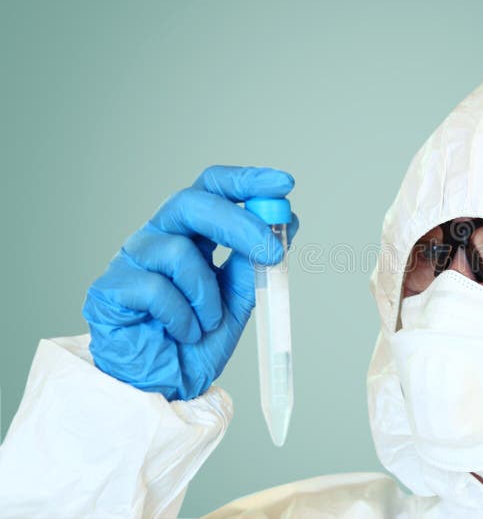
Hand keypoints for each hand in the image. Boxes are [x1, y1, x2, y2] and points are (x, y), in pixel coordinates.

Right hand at [82, 165, 298, 399]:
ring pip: (178, 252)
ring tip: (208, 322)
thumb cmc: (196, 341)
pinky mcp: (110, 289)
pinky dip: (183, 317)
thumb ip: (254, 263)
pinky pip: (156, 289)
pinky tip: (184, 333)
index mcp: (189, 233)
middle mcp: (158, 237)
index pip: (212, 188)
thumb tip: (287, 224)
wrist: (164, 388)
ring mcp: (131, 260)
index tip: (284, 183)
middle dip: (239, 224)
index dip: (246, 181)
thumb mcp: (238, 299)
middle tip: (272, 253)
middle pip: (192, 203)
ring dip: (208, 295)